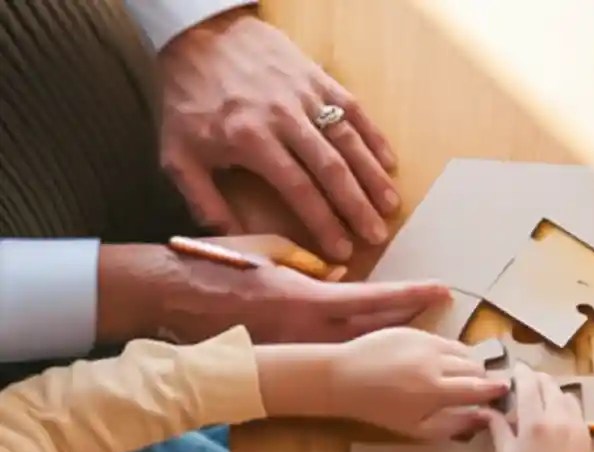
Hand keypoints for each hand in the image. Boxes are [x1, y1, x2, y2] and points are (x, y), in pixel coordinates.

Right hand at [96, 240, 448, 345]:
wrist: (168, 299)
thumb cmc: (216, 266)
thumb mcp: (268, 250)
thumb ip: (309, 262)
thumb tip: (342, 272)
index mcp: (308, 298)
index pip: (375, 298)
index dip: (411, 295)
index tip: (442, 290)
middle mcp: (308, 331)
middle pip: (375, 329)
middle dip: (411, 320)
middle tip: (443, 312)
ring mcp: (297, 351)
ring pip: (355, 346)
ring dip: (388, 339)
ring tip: (422, 330)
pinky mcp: (284, 362)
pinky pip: (330, 357)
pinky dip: (355, 351)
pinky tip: (375, 351)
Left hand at [158, 9, 398, 259]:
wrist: (200, 36)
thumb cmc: (190, 100)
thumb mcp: (179, 154)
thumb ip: (204, 201)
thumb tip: (235, 242)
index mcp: (250, 139)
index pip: (297, 188)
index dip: (323, 222)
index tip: (342, 250)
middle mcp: (284, 118)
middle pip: (331, 169)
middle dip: (357, 206)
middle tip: (377, 236)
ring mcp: (306, 95)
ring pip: (348, 141)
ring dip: (372, 176)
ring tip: (391, 207)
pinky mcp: (319, 78)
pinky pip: (354, 110)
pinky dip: (374, 137)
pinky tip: (390, 163)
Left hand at [256, 328, 510, 439]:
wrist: (344, 377)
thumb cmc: (381, 410)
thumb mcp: (417, 428)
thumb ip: (454, 425)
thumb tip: (485, 418)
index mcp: (436, 390)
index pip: (480, 387)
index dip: (496, 389)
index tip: (505, 391)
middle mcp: (435, 362)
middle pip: (475, 366)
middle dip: (482, 377)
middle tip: (482, 387)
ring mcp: (426, 342)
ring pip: (462, 351)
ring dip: (468, 363)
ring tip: (460, 376)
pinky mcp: (416, 330)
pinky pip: (444, 341)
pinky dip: (449, 353)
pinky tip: (439, 364)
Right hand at [487, 364, 593, 451]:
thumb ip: (498, 427)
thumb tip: (487, 408)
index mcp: (536, 422)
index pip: (529, 385)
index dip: (520, 373)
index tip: (514, 367)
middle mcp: (560, 419)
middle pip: (549, 386)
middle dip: (536, 379)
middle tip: (523, 382)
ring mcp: (578, 427)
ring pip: (565, 395)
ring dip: (551, 391)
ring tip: (537, 399)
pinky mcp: (587, 437)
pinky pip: (576, 410)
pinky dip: (564, 404)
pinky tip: (552, 415)